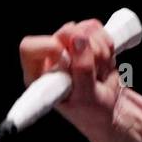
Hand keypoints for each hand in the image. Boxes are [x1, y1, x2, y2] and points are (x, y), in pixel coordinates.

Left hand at [18, 18, 123, 141]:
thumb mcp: (87, 98)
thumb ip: (82, 68)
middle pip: (65, 32)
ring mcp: (68, 47)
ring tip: (100, 72)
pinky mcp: (85, 39)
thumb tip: (79, 38)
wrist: (112, 112)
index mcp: (40, 76)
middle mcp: (51, 58)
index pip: (29, 48)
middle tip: (96, 71)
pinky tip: (105, 63)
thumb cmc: (93, 114)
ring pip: (84, 28)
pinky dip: (106, 45)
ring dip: (100, 50)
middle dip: (88, 50)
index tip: (69, 61)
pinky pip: (96, 28)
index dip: (51, 47)